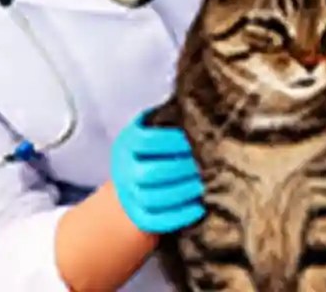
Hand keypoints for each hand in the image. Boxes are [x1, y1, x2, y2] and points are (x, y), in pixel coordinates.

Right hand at [109, 112, 204, 233]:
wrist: (132, 181)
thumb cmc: (153, 149)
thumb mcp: (151, 129)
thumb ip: (165, 119)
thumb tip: (191, 103)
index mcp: (126, 144)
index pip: (145, 142)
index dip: (170, 141)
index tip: (191, 141)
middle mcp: (123, 171)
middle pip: (149, 174)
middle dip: (179, 170)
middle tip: (202, 167)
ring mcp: (129, 196)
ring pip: (153, 198)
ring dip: (182, 193)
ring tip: (202, 186)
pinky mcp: (138, 217)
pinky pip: (156, 221)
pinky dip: (179, 217)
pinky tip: (198, 208)